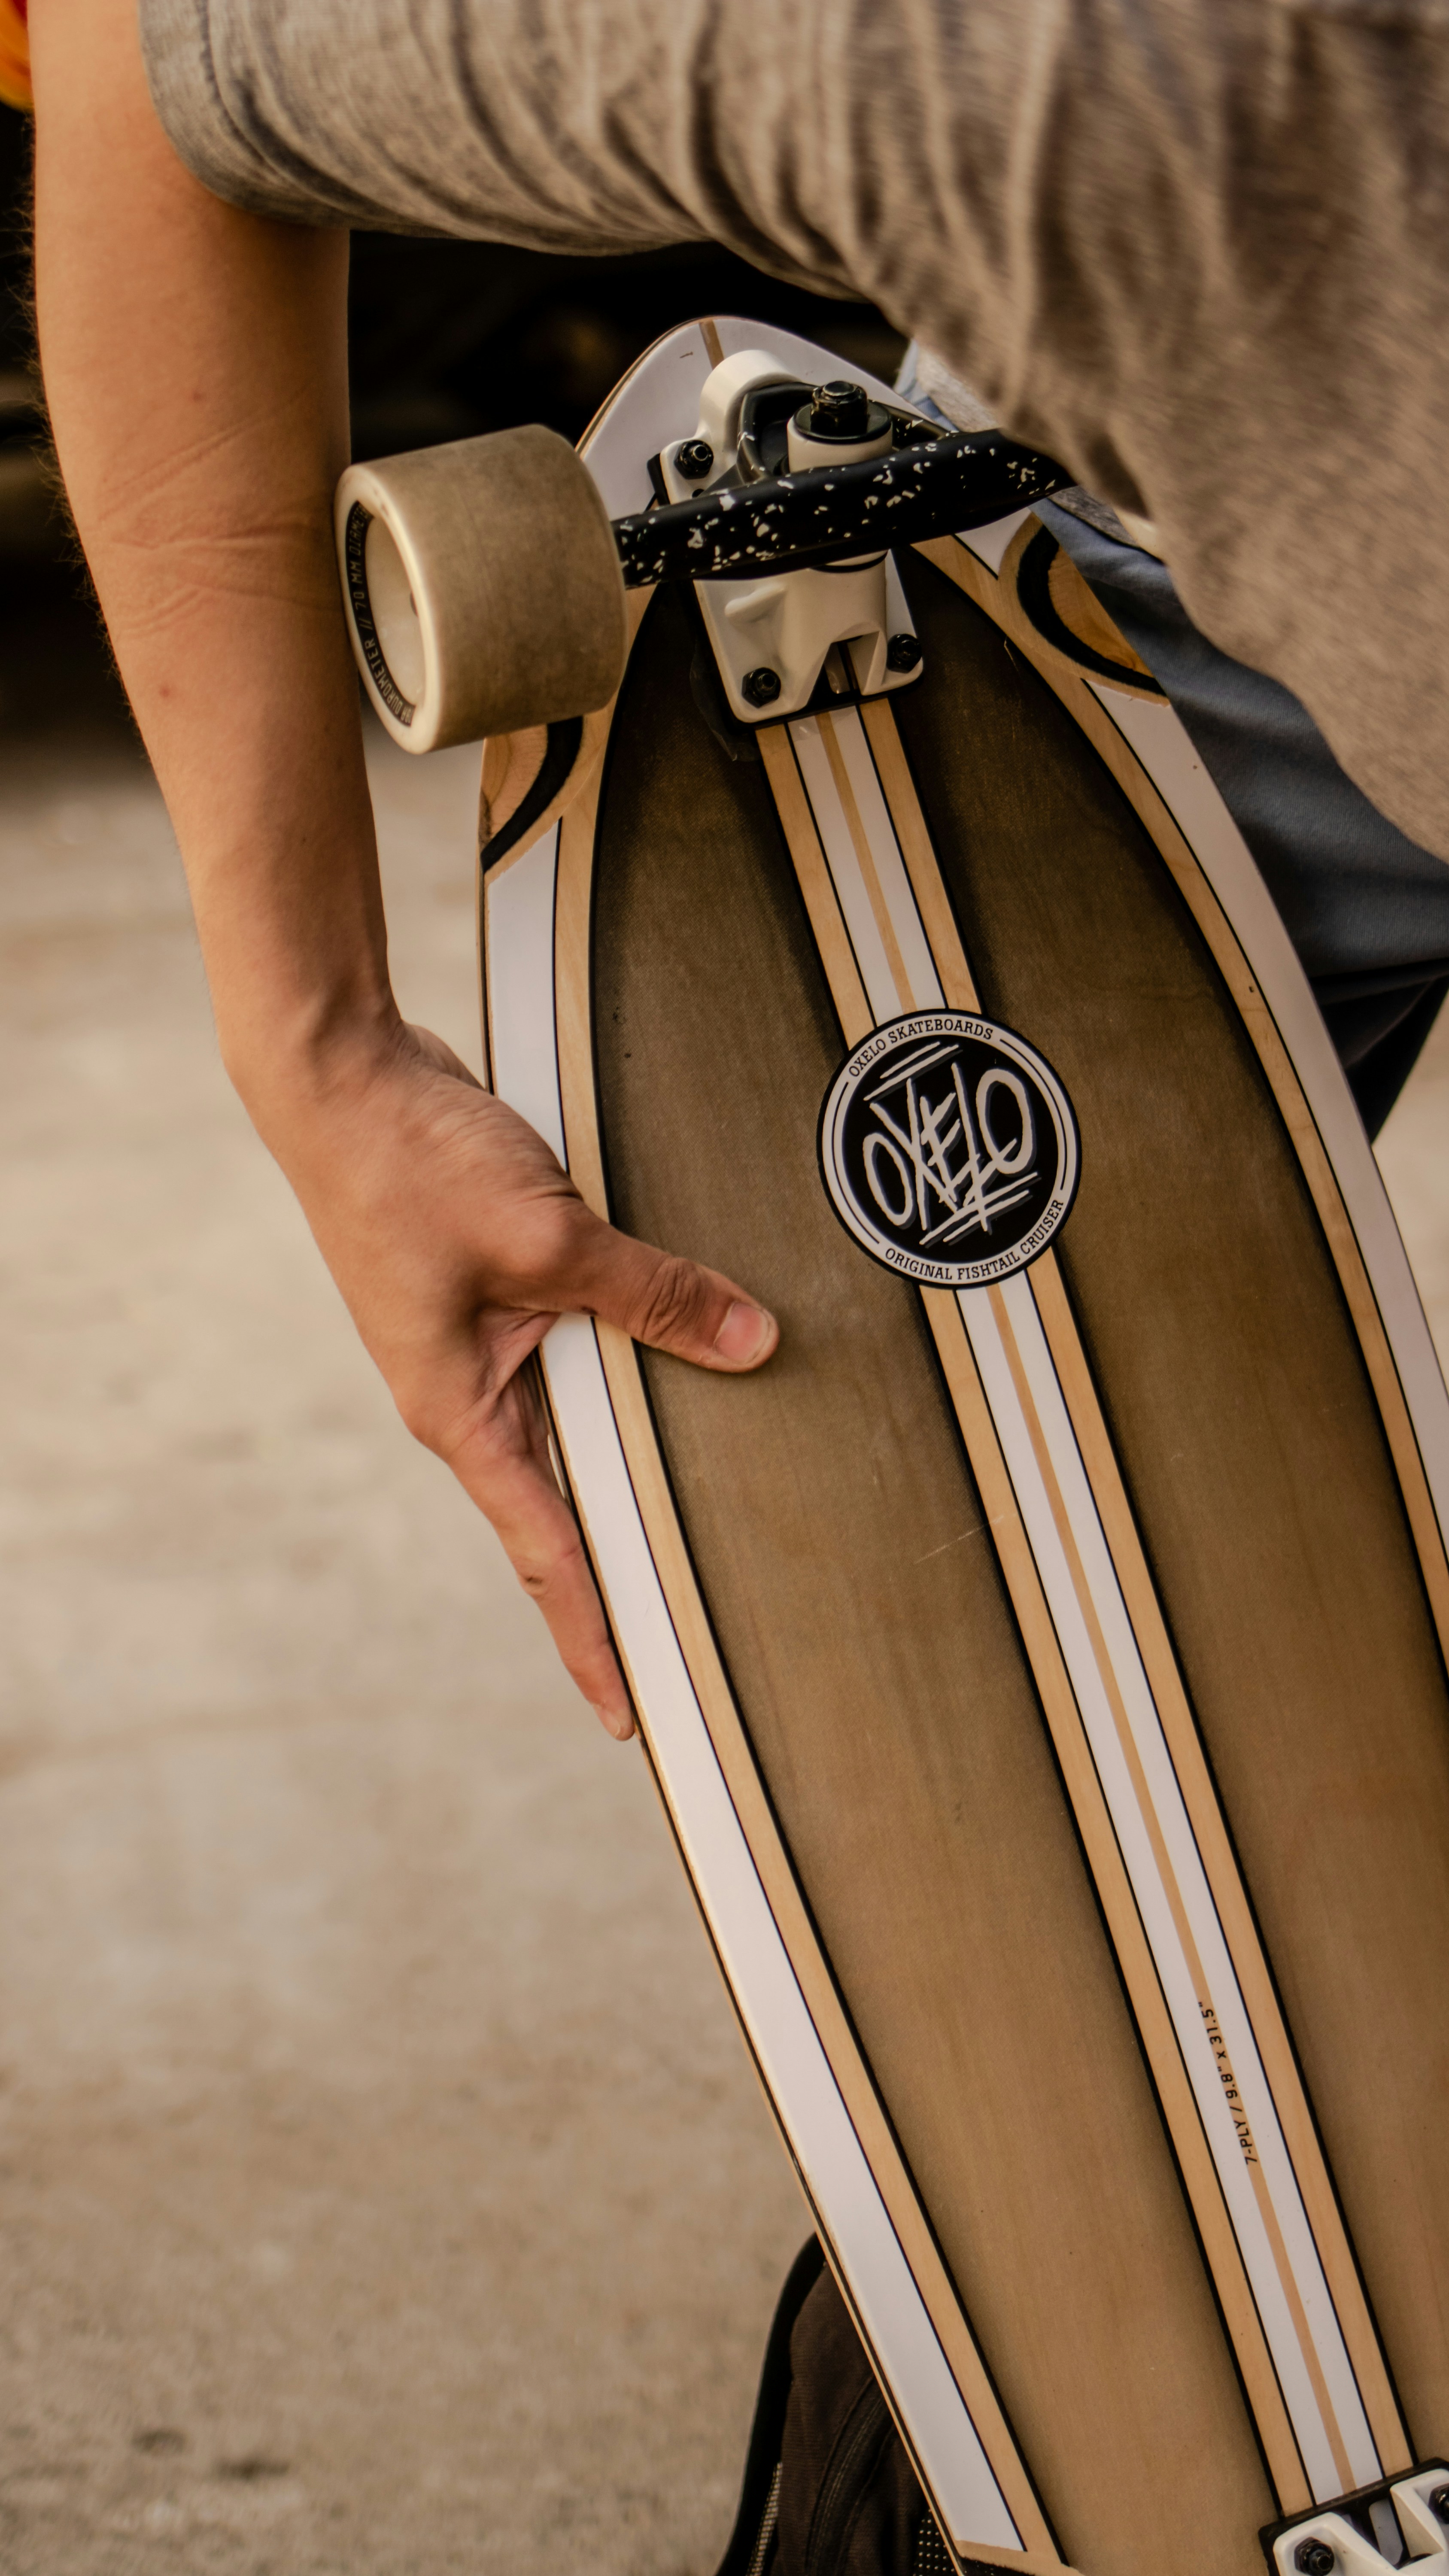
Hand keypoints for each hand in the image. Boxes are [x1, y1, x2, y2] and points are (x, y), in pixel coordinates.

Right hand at [265, 1018, 778, 1737]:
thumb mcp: (548, 1235)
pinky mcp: (496, 1288)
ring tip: (721, 1516)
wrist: (341, 1076)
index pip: (542, 1555)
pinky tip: (693, 1369)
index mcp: (459, 1411)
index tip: (630, 1715)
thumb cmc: (415, 1162)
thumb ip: (652, 1293)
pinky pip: (575, 1350)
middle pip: (566, 1504)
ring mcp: (478, 1342)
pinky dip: (632, 1367)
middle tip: (704, 1638)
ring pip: (579, 1423)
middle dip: (629, 1567)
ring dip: (640, 1459)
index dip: (589, 1637)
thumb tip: (752, 1341)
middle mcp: (467, 1393)